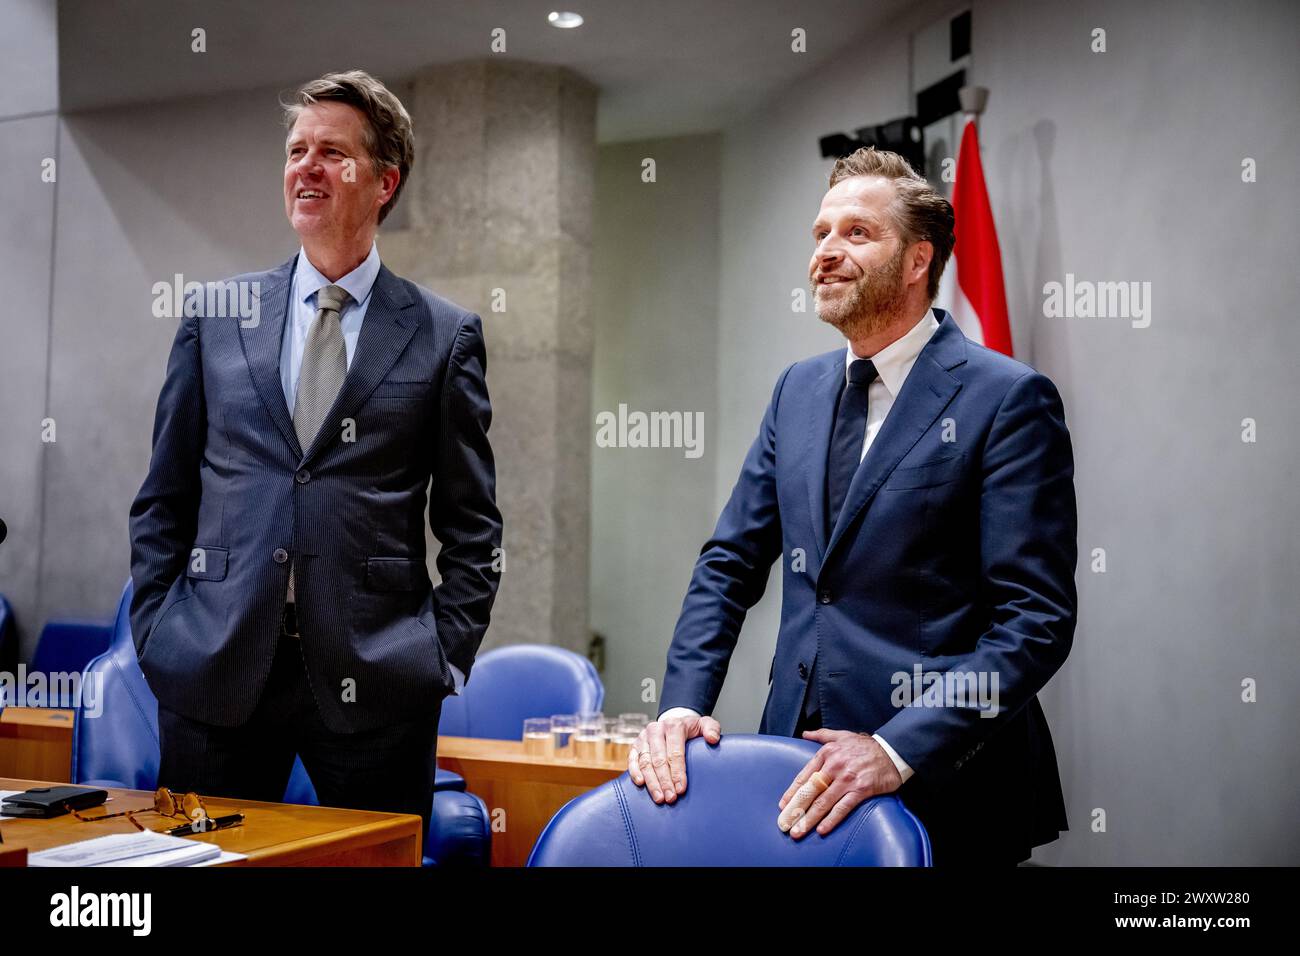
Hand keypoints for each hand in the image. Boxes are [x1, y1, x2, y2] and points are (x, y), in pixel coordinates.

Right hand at [626, 712, 721, 803]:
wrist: (674, 722)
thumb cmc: (691, 729)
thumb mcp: (705, 724)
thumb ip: (712, 729)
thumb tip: (712, 739)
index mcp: (673, 725)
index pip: (675, 752)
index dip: (678, 772)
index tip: (681, 789)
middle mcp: (656, 729)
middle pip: (658, 759)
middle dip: (664, 781)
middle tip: (670, 798)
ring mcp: (643, 737)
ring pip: (645, 762)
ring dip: (651, 782)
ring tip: (659, 798)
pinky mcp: (635, 745)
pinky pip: (632, 760)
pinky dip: (635, 772)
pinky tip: (641, 784)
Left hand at [778, 729, 902, 838]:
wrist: (892, 751)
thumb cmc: (866, 746)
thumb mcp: (842, 735)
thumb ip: (822, 735)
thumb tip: (805, 734)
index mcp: (826, 754)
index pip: (804, 776)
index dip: (792, 793)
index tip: (783, 806)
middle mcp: (834, 766)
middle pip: (810, 792)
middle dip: (797, 810)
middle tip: (786, 823)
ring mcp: (847, 779)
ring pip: (824, 802)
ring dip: (809, 819)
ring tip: (799, 831)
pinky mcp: (861, 790)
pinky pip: (843, 808)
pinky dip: (831, 820)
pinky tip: (822, 829)